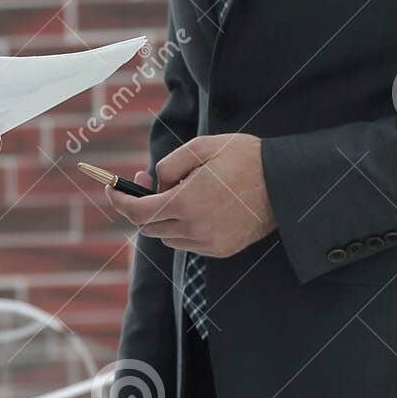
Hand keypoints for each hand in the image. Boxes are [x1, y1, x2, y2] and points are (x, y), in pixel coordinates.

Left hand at [106, 133, 275, 255]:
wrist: (285, 183)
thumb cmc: (244, 158)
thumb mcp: (201, 147)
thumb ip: (169, 165)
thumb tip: (154, 183)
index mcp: (187, 202)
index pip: (138, 211)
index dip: (119, 200)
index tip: (111, 189)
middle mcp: (195, 228)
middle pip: (148, 225)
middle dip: (141, 203)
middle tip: (149, 179)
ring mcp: (209, 243)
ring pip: (167, 236)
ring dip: (163, 216)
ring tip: (180, 190)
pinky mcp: (221, 250)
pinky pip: (188, 242)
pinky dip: (182, 227)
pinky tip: (198, 206)